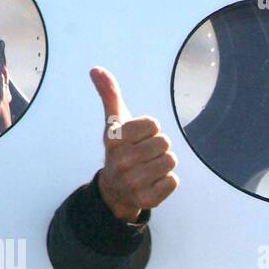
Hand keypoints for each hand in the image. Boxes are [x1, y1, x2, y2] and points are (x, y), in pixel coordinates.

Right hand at [90, 66, 178, 222]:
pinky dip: (167, 181)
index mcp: (115, 139)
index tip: (138, 138)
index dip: (150, 129)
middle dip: (158, 147)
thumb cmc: (121, 149)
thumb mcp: (114, 122)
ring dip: (164, 163)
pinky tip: (152, 182)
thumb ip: (109, 94)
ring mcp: (134, 182)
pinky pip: (173, 181)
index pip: (154, 124)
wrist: (115, 189)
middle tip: (144, 155)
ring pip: (171, 161)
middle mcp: (122, 161)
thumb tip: (96, 69)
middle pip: (165, 142)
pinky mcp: (147, 199)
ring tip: (149, 168)